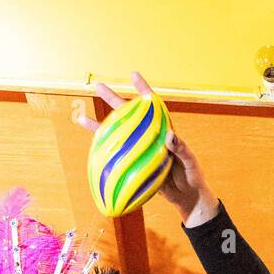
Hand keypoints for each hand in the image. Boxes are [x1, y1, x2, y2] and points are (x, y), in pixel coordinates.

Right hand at [77, 72, 219, 226]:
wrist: (188, 197)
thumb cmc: (193, 177)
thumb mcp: (191, 163)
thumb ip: (182, 149)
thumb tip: (170, 135)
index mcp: (164, 132)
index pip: (153, 107)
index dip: (144, 90)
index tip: (133, 75)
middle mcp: (150, 138)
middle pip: (129, 116)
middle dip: (113, 100)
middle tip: (98, 86)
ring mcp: (141, 151)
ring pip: (119, 136)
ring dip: (100, 127)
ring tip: (80, 118)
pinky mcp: (135, 166)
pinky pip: (118, 157)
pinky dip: (105, 154)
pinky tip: (90, 151)